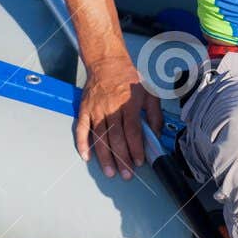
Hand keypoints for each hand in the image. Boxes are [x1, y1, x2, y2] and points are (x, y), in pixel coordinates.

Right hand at [75, 54, 162, 179]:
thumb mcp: (149, 93)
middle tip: (126, 174)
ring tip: (110, 172)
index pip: (132, 130)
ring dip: (104, 156)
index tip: (139, 162)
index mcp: (129, 104)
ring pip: (100, 137)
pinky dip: (82, 144)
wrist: (107, 62)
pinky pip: (81, 129)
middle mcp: (111, 108)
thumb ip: (155, 115)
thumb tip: (156, 135)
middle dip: (121, 158)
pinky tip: (87, 157)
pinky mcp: (84, 109)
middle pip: (116, 137)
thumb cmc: (129, 78)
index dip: (135, 148)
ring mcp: (96, 109)